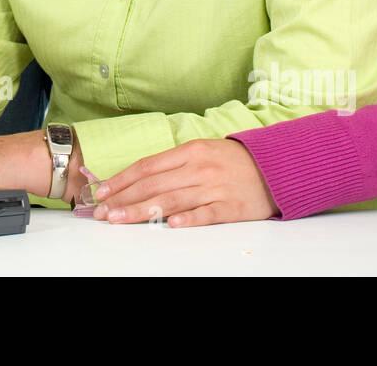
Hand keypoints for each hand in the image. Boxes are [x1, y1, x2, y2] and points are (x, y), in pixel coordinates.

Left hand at [90, 139, 278, 225]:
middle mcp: (199, 168)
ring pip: (172, 200)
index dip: (122, 179)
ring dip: (142, 211)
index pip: (147, 166)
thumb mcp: (201, 151)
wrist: (275, 166)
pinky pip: (206, 214)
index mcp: (190, 151)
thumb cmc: (232, 160)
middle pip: (154, 185)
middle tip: (103, 212)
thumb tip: (137, 179)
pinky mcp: (231, 207)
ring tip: (120, 220)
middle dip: (124, 199)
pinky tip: (170, 225)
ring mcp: (215, 187)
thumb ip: (172, 165)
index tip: (102, 192)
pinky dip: (188, 219)